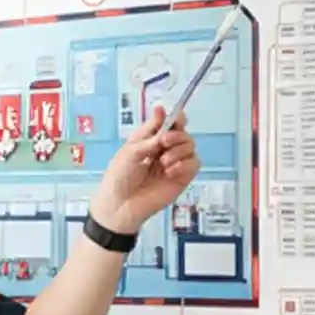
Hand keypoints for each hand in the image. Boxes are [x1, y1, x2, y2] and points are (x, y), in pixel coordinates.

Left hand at [89, 105, 200, 233]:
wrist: (120, 204)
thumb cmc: (119, 177)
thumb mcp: (132, 150)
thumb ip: (151, 134)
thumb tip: (160, 110)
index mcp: (149, 140)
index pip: (168, 123)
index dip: (174, 118)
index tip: (174, 118)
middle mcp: (163, 150)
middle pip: (182, 133)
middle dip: (177, 134)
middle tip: (164, 142)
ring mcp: (174, 163)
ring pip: (191, 146)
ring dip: (179, 150)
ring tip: (163, 162)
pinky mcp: (182, 177)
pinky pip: (195, 164)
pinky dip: (185, 164)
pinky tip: (170, 171)